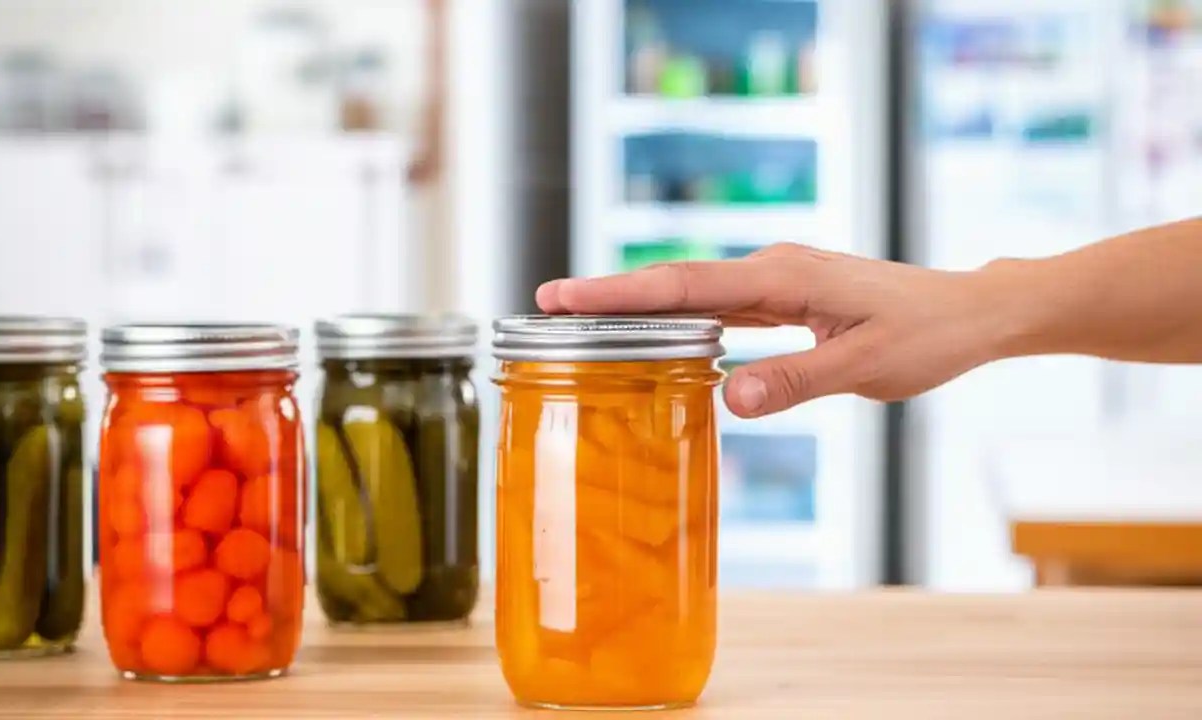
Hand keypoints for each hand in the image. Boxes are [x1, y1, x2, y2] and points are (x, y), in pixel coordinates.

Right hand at [537, 244, 1012, 416]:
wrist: (969, 312)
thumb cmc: (926, 336)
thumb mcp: (865, 367)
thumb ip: (796, 379)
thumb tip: (728, 397)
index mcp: (785, 275)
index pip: (684, 283)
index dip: (619, 292)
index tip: (562, 295)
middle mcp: (772, 268)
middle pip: (674, 281)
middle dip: (609, 294)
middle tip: (545, 309)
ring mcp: (776, 279)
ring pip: (692, 292)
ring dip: (639, 306)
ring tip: (581, 323)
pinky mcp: (784, 295)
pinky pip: (718, 305)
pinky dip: (678, 317)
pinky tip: (655, 336)